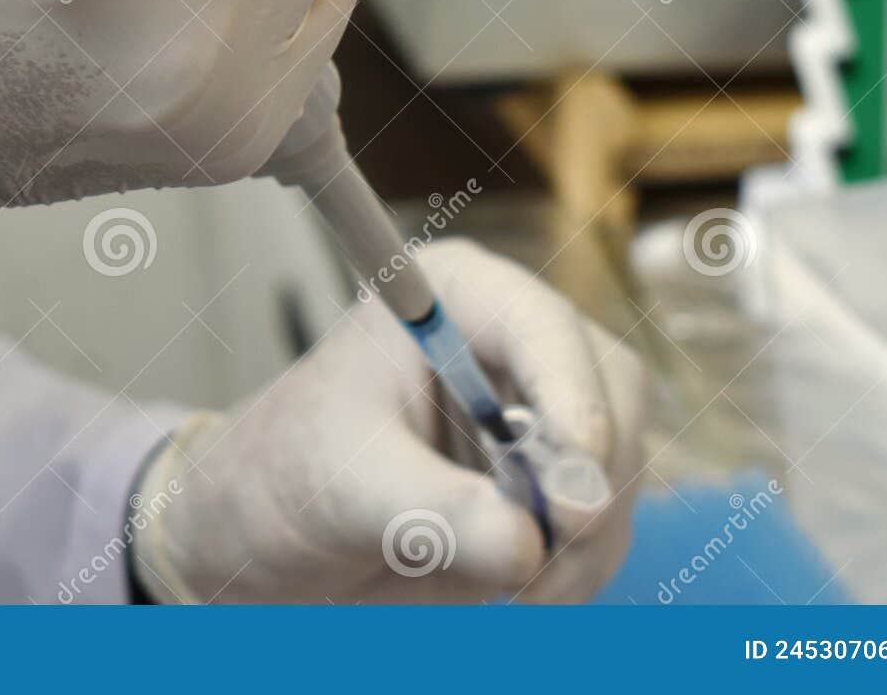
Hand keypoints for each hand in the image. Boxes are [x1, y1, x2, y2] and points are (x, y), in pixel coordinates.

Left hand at [132, 239, 646, 603]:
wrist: (269, 530)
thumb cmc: (288, 474)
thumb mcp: (347, 486)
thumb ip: (432, 510)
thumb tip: (524, 544)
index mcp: (456, 297)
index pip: (541, 326)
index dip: (574, 398)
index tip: (575, 491)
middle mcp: (512, 339)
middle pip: (610, 391)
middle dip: (588, 482)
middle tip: (553, 547)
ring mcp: (541, 407)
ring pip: (618, 466)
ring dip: (583, 542)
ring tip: (509, 586)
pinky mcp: (551, 476)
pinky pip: (602, 523)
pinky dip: (575, 569)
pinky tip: (514, 589)